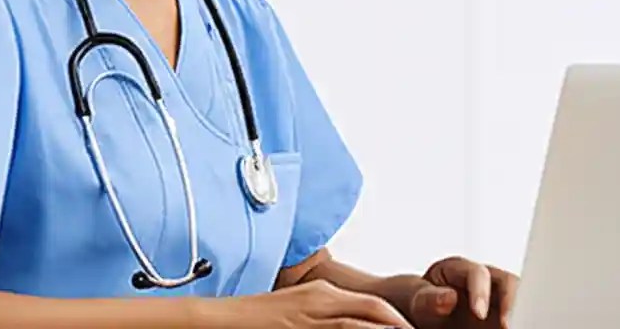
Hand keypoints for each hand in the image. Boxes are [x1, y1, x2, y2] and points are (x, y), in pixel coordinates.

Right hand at [237, 278, 415, 328]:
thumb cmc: (258, 318)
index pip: (373, 305)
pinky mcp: (297, 327)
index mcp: (323, 293)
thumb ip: (323, 314)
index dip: (396, 319)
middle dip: (399, 325)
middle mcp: (321, 300)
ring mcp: (309, 316)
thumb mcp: (297, 308)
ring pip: (359, 323)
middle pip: (374, 311)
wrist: (220, 318)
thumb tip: (350, 323)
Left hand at [404, 256, 518, 328]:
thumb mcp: (416, 299)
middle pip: (508, 284)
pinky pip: (516, 315)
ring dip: (520, 314)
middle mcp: (483, 281)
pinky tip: (519, 327)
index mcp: (459, 269)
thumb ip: (428, 298)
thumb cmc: (416, 305)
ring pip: (519, 300)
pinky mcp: (501, 316)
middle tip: (510, 324)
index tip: (478, 313)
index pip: (478, 273)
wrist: (417, 318)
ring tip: (520, 326)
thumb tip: (449, 298)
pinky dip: (517, 321)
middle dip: (513, 302)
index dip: (480, 292)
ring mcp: (495, 300)